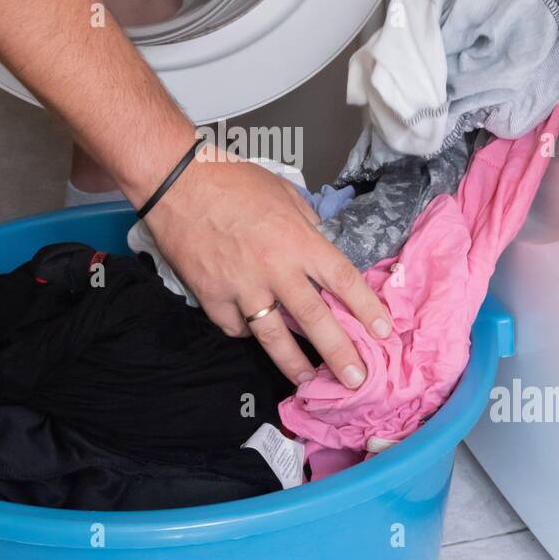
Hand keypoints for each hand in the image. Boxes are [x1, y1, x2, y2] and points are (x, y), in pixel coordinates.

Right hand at [142, 153, 391, 386]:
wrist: (175, 183)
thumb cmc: (230, 180)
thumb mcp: (282, 193)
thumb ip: (306, 223)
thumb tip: (320, 244)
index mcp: (297, 239)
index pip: (342, 280)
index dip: (366, 308)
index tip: (383, 331)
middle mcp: (274, 268)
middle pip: (314, 319)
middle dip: (339, 352)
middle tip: (356, 379)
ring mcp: (241, 286)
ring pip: (273, 336)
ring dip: (293, 362)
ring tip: (308, 379)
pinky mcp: (211, 296)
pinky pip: (234, 327)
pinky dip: (246, 333)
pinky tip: (254, 336)